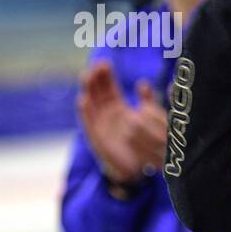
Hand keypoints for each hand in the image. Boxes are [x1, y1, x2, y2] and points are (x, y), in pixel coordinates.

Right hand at [77, 61, 167, 184]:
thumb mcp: (146, 119)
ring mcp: (99, 125)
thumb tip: (143, 83)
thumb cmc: (139, 143)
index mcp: (117, 108)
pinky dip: (85, 111)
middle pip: (98, 92)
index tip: (105, 63)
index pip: (109, 87)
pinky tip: (83, 99)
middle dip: (96, 78)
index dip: (106, 75)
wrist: (133, 169)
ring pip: (91, 103)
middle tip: (97, 66)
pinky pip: (88, 123)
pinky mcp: (96, 137)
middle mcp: (105, 114)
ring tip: (87, 76)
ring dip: (88, 90)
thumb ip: (147, 102)